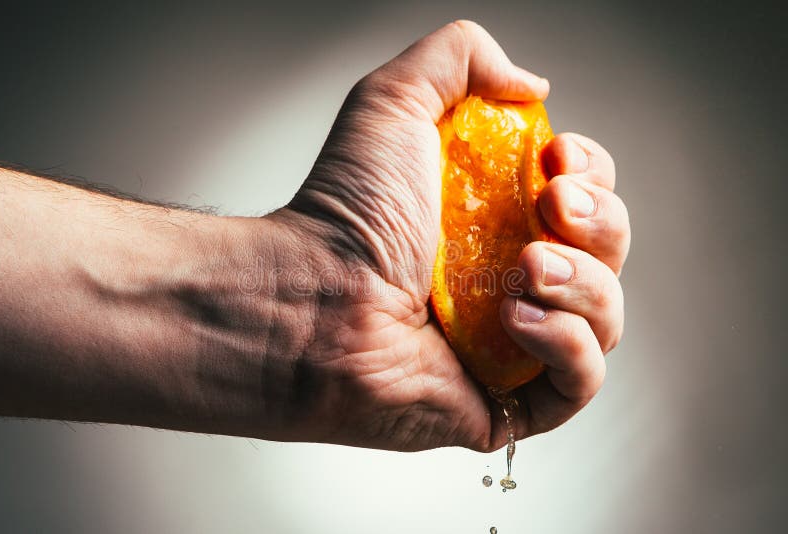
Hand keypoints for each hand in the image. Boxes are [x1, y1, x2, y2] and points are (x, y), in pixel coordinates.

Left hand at [281, 21, 630, 450]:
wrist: (310, 300)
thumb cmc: (343, 212)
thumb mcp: (395, 101)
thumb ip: (461, 58)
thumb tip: (532, 86)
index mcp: (498, 216)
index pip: (587, 196)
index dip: (592, 175)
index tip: (554, 161)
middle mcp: (513, 277)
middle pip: (610, 251)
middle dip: (600, 223)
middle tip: (550, 207)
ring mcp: (514, 341)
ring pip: (608, 315)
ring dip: (585, 284)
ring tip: (526, 267)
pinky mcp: (509, 400)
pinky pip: (581, 380)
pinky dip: (570, 346)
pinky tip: (517, 319)